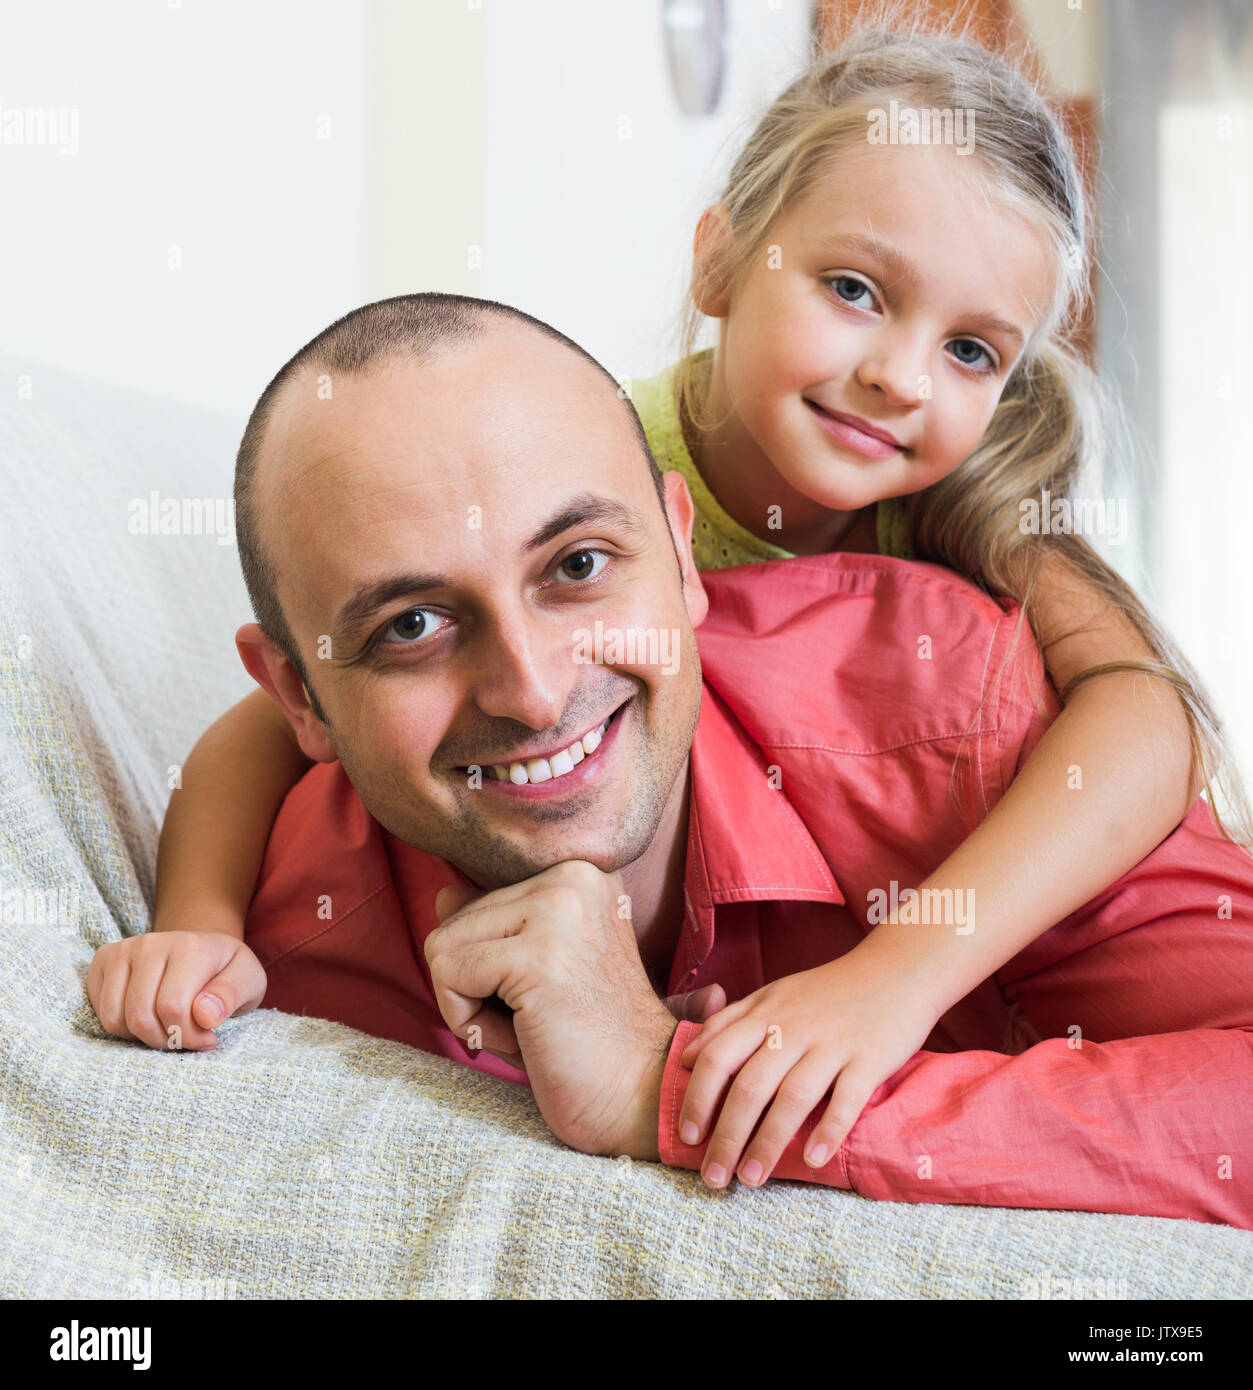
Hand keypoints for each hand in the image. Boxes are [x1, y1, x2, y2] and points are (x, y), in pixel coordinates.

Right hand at [87, 930, 266, 1051]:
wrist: (201, 949)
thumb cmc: (226, 971)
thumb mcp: (249, 981)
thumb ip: (231, 996)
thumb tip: (205, 1016)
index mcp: (190, 947)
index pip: (173, 1008)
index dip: (189, 1036)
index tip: (208, 1038)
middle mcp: (151, 943)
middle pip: (140, 1016)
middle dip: (164, 1040)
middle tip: (185, 1038)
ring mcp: (123, 949)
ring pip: (115, 1018)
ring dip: (141, 1037)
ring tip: (166, 1027)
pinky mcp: (104, 959)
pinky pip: (100, 1012)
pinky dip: (122, 1027)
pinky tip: (147, 1016)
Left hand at [427, 861, 679, 1158]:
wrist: (643, 1093)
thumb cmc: (587, 1041)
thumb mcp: (536, 969)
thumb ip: (494, 924)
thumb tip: (443, 894)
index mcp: (580, 873)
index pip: (478, 902)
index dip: (490, 967)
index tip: (546, 996)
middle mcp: (573, 876)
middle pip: (455, 922)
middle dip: (477, 985)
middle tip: (540, 1018)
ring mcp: (557, 910)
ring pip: (442, 946)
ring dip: (470, 1005)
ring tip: (532, 1025)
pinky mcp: (537, 956)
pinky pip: (447, 976)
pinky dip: (468, 1023)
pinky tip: (523, 1037)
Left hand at [677, 947, 939, 1188]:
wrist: (897, 969)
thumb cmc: (828, 991)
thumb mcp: (772, 995)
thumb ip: (728, 1022)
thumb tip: (685, 1058)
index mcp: (765, 1012)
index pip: (717, 1056)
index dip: (697, 1098)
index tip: (686, 1136)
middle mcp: (793, 1028)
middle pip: (749, 1085)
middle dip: (726, 1136)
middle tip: (713, 1177)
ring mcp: (832, 1043)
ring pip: (792, 1097)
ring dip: (768, 1143)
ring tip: (751, 1179)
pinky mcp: (870, 1058)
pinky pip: (847, 1099)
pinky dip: (829, 1130)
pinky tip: (813, 1161)